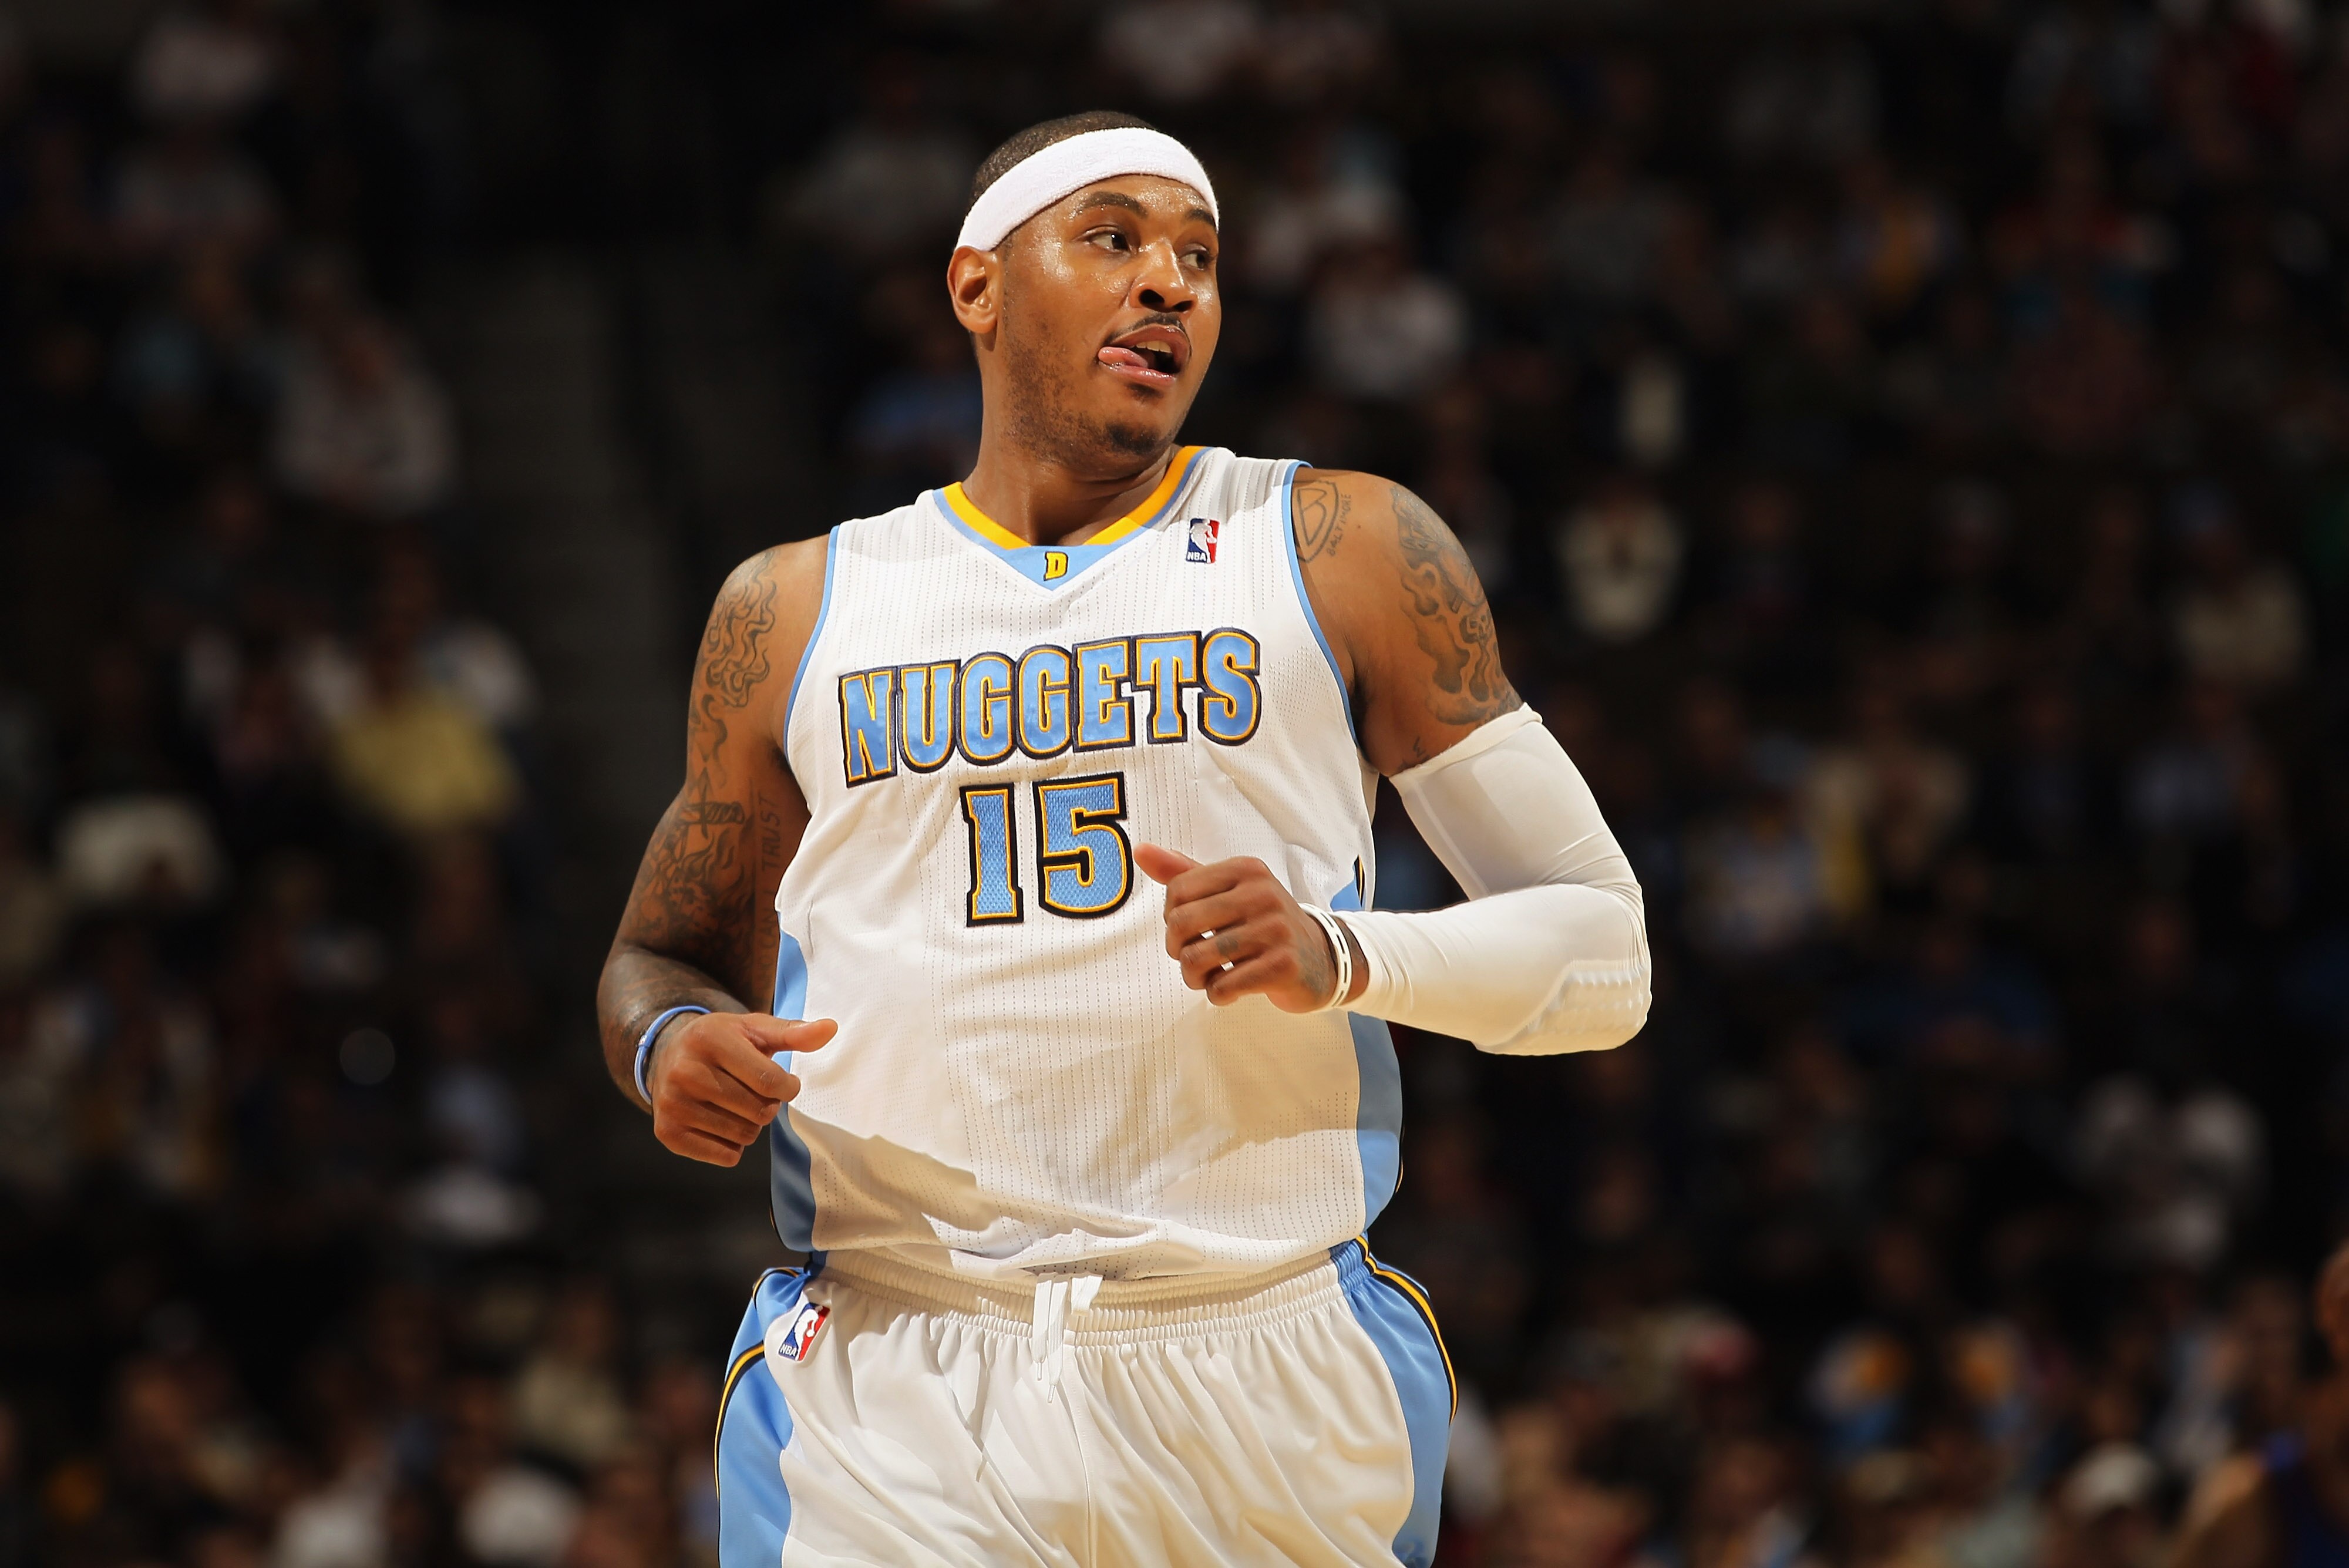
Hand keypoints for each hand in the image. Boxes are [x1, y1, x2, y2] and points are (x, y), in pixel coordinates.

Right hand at [647, 1012, 835, 1166]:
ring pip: (744, 1136)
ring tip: (734, 1104)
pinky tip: (719, 1121)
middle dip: (767, 1105)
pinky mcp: (668, 1132)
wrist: (668, 1056)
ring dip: (750, 1125)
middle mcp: (685, 1072)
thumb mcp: (754, 1029)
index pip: (769, 1081)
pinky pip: (725, 1156)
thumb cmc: (722, 1043)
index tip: (785, 1084)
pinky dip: (732, 1145)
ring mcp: (673, 1104)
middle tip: (752, 1092)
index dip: (788, 1088)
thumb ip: (793, 1032)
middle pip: (759, 1111)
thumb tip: (830, 1028)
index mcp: (710, 1040)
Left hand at [1136, 844, 1364, 1012]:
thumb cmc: (1263, 924)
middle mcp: (1262, 893)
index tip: (1188, 932)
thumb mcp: (1229, 891)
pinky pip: (1223, 987)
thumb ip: (1184, 873)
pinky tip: (1232, 989)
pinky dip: (1218, 995)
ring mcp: (1275, 929)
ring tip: (1209, 978)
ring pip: (1197, 959)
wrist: (1322, 958)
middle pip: (1182, 925)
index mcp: (1246, 869)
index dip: (1171, 920)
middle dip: (1178, 951)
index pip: (1177, 892)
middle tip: (1193, 960)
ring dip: (1195, 978)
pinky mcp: (1282, 965)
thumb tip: (1140, 850)